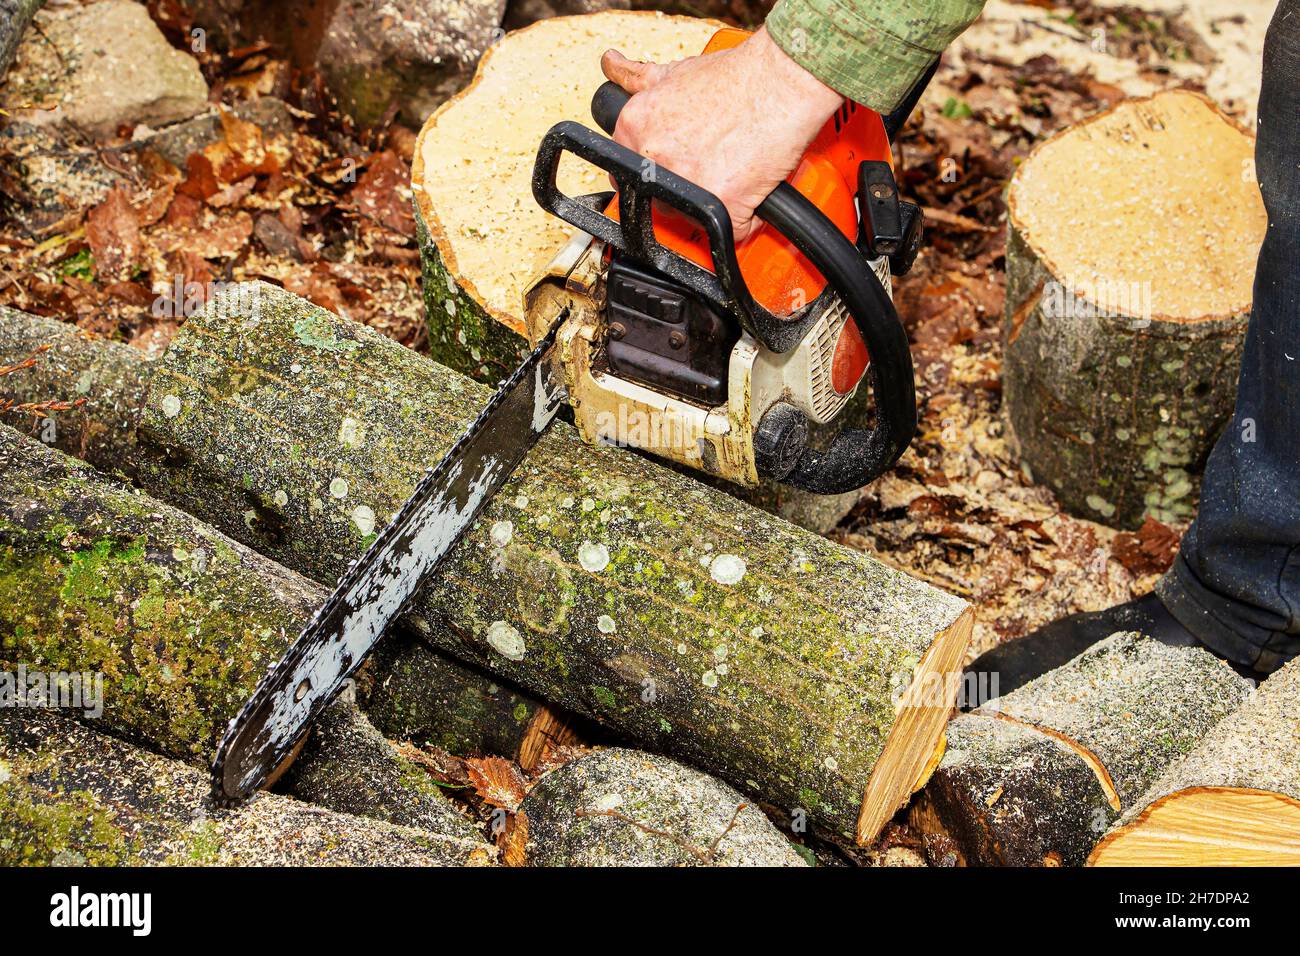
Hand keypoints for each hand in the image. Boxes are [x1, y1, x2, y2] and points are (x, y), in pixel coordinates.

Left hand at [601, 27, 841, 241]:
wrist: (781, 82)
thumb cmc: (736, 76)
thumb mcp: (676, 70)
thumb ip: (638, 77)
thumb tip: (611, 64)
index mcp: (635, 126)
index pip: (626, 173)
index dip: (651, 175)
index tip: (669, 172)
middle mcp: (653, 156)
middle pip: (656, 200)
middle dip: (680, 193)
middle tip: (706, 170)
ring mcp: (684, 185)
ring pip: (688, 219)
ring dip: (708, 208)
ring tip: (730, 174)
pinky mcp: (719, 206)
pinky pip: (728, 233)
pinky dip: (745, 220)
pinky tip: (751, 192)